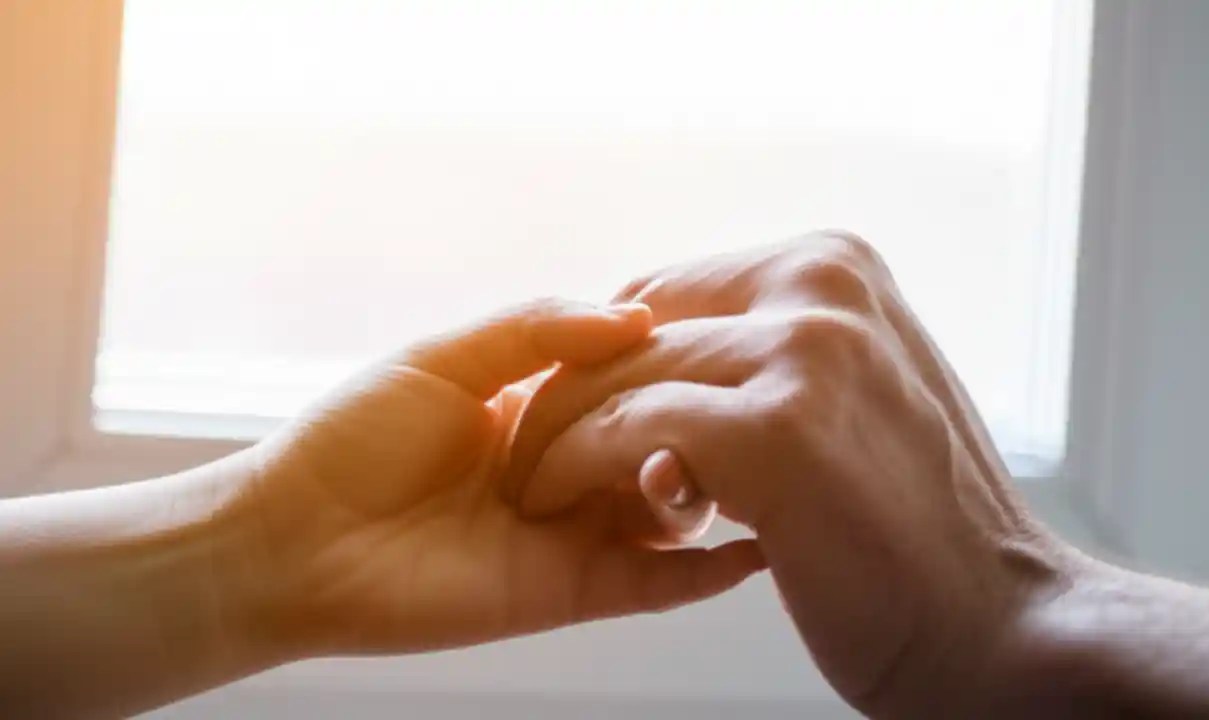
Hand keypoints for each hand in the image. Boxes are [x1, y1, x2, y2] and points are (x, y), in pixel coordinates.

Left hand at [236, 299, 762, 658]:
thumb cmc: (352, 441)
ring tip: (728, 462)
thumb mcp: (444, 358)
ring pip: (671, 509)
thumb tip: (639, 319)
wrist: (294, 541)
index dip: (674, 362)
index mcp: (539, 407)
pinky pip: (658, 584)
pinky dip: (710, 573)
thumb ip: (538, 330)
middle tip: (718, 408)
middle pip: (663, 443)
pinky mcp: (572, 591)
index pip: (632, 379)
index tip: (725, 337)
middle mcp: (568, 468)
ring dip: (708, 485)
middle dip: (698, 424)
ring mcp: (574, 532)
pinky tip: (756, 547)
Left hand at [504, 233, 1077, 716]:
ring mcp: (805, 349)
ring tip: (540, 490)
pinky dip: (578, 470)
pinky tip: (565, 510)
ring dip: (559, 439)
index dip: (609, 360)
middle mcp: (822, 286)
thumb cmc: (921, 532)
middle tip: (532, 457)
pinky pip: (630, 433)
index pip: (671, 293)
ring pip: (621, 377)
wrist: (1003, 626)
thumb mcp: (858, 397)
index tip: (575, 417)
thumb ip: (775, 357)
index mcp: (836, 267)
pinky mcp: (777, 429)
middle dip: (570, 398)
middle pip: (636, 330)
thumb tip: (668, 350)